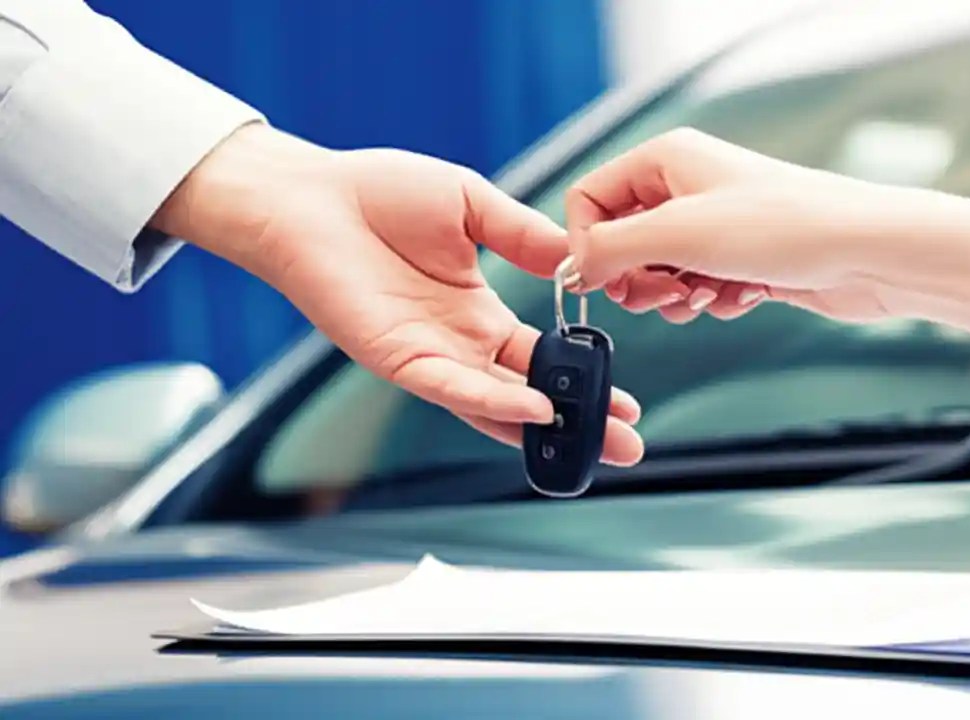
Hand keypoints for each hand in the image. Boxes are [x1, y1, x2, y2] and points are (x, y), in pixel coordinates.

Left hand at [153, 124, 643, 465]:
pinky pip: (453, 388)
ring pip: (497, 405)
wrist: (309, 195)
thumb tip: (577, 256)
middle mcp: (458, 342)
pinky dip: (494, 402)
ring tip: (598, 442)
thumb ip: (523, 235)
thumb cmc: (378, 192)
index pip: (542, 357)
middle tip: (627, 446)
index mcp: (477, 310)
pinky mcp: (396, 358)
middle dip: (579, 421)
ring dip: (547, 427)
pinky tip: (535, 409)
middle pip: (529, 393)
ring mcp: (429, 356)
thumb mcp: (472, 204)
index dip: (584, 379)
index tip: (626, 397)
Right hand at [563, 127, 969, 323]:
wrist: (865, 252)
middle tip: (664, 293)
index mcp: (665, 159)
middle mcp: (686, 186)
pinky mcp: (740, 259)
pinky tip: (742, 296)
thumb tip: (574, 269)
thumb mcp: (678, 234)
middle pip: (621, 240)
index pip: (590, 199)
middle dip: (637, 277)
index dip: (588, 244)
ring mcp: (714, 224)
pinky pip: (697, 288)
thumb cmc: (783, 226)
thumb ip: (611, 250)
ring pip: (658, 271)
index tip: (603, 281)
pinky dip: (711, 300)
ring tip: (709, 295)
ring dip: (675, 295)